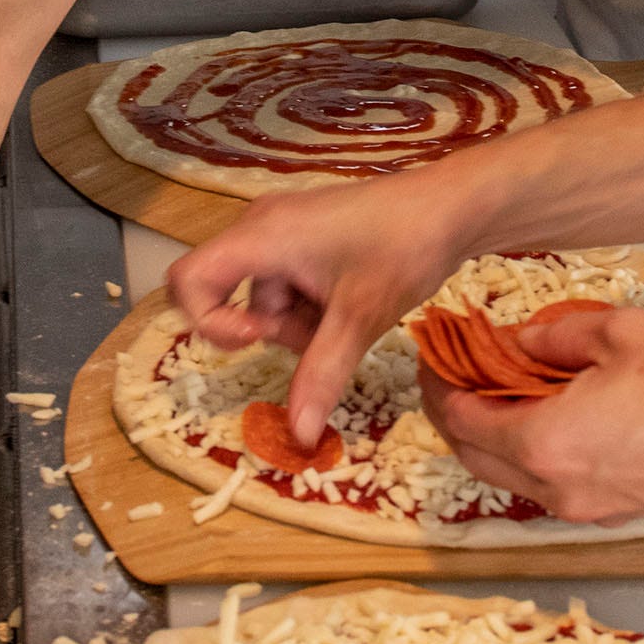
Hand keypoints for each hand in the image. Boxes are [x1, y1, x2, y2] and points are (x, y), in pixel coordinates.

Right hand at [167, 182, 470, 450]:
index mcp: (262, 236)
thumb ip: (321, 375)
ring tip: (350, 318)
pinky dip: (312, 306)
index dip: (208, 321)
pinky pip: (288, 284)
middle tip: (322, 334)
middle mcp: (262, 228)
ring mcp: (285, 230)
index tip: (256, 339)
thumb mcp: (359, 319)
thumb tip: (297, 436)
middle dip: (273, 328)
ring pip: (266, 297)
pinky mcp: (307, 236)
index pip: (189, 279)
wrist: (453, 208)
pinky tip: (353, 304)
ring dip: (300, 322)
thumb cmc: (404, 248)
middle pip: (231, 294)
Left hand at [421, 303, 643, 524]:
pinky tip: (546, 416)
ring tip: (498, 389)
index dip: (438, 384)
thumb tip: (517, 340)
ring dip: (489, 436)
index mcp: (544, 442)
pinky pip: (544, 485)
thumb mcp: (620, 334)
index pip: (459, 420)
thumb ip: (554, 335)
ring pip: (506, 475)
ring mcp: (581, 507)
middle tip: (454, 371)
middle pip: (471, 456)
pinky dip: (527, 452)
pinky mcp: (607, 512)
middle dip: (452, 414)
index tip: (435, 353)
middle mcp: (553, 486)